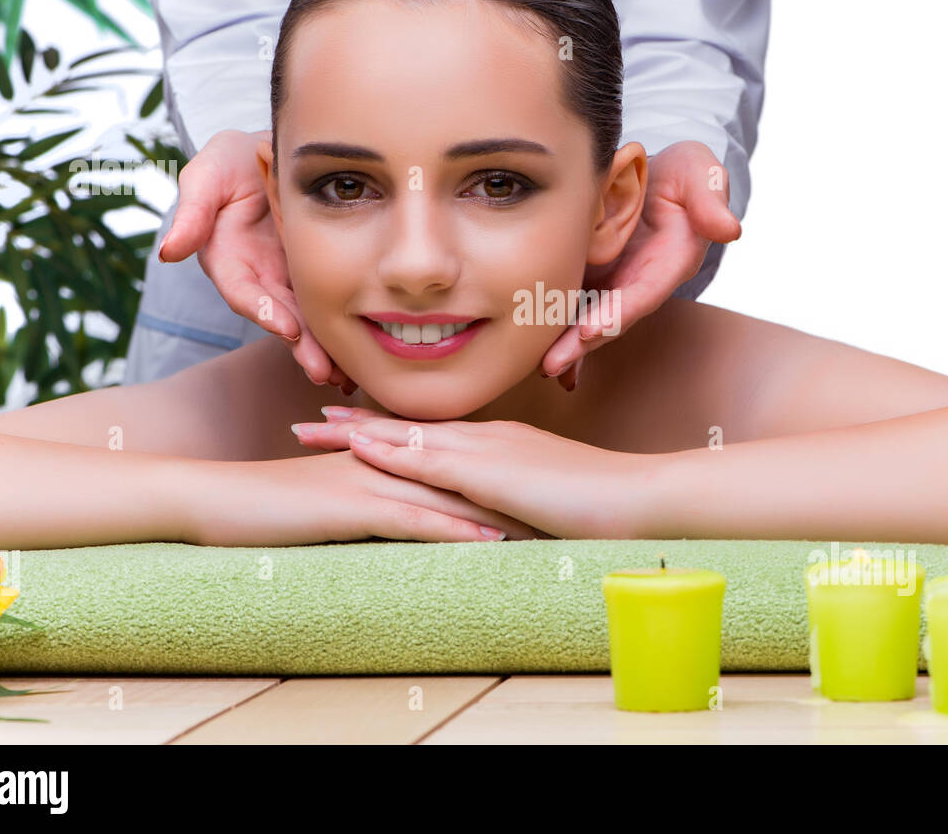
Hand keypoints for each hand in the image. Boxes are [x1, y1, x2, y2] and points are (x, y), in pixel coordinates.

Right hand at [157, 128, 354, 393]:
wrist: (276, 149)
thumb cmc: (235, 159)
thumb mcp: (209, 173)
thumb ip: (192, 211)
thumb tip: (168, 251)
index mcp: (228, 257)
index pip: (243, 290)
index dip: (262, 310)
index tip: (284, 329)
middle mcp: (258, 277)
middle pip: (278, 316)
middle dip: (300, 345)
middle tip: (322, 371)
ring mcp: (288, 279)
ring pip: (306, 319)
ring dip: (323, 349)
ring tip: (345, 376)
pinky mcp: (316, 276)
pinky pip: (328, 305)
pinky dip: (341, 330)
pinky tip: (360, 355)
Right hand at [181, 449, 542, 546]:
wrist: (210, 500)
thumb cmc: (265, 505)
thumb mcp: (327, 500)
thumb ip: (366, 499)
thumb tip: (398, 516)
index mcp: (381, 459)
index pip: (449, 464)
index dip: (494, 476)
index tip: (538, 490)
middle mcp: (383, 462)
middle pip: (460, 474)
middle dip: (509, 489)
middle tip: (558, 504)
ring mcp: (369, 480)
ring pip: (447, 493)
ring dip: (496, 509)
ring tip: (546, 525)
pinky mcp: (352, 506)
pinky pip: (412, 518)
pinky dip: (452, 529)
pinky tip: (486, 541)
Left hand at [291, 407, 654, 538]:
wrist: (635, 495)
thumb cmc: (602, 506)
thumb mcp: (547, 505)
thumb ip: (518, 508)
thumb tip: (494, 528)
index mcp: (500, 446)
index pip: (433, 434)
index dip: (390, 431)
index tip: (353, 429)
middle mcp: (487, 438)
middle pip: (410, 427)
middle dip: (359, 425)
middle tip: (312, 420)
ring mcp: (488, 449)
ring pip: (409, 435)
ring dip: (359, 433)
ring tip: (314, 429)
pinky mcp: (492, 471)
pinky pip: (431, 459)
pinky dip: (391, 452)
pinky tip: (359, 451)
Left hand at [541, 139, 740, 390]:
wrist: (659, 173)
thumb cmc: (683, 173)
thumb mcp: (701, 173)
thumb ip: (710, 196)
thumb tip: (729, 228)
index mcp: (670, 260)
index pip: (644, 292)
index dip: (619, 312)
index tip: (592, 329)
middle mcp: (642, 280)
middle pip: (611, 316)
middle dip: (583, 343)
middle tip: (552, 364)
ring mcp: (617, 282)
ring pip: (590, 319)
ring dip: (568, 347)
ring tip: (541, 367)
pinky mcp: (596, 278)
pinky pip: (576, 308)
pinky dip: (561, 333)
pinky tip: (541, 359)